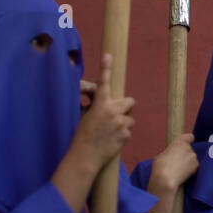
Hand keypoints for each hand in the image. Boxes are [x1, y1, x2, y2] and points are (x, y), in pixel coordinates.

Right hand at [71, 54, 134, 168]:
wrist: (86, 157)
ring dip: (123, 123)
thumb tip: (95, 98)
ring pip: (130, 118)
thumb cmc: (82, 136)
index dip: (105, 68)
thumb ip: (94, 106)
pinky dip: (122, 134)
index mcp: (99, 105)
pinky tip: (112, 140)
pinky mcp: (126, 135)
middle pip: (130, 102)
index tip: (108, 55)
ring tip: (111, 132)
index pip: (103, 83)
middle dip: (125, 107)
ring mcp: (121, 123)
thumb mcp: (84, 116)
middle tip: (116, 114)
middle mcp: (112, 112)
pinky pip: (128, 131)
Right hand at [149, 133, 198, 191]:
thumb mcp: (161, 155)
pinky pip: (194, 168)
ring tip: (178, 170)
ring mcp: (193, 157)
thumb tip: (171, 156)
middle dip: (185, 155)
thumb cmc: (160, 166)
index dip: (188, 141)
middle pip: (189, 150)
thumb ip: (170, 152)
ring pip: (192, 159)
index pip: (189, 137)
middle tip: (177, 162)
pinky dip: (190, 170)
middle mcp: (188, 148)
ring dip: (188, 163)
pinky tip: (182, 175)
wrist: (165, 179)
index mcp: (179, 142)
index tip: (185, 145)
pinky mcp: (196, 167)